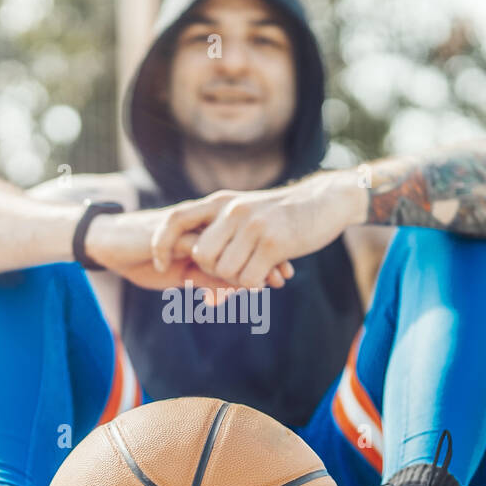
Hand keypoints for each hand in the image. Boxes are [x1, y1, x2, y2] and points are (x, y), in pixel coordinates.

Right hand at [84, 208, 292, 293]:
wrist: (109, 244)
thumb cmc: (144, 259)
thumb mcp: (181, 275)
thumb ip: (207, 279)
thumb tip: (234, 290)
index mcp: (206, 232)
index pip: (242, 242)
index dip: (263, 257)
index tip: (284, 275)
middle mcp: (200, 225)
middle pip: (239, 240)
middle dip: (262, 260)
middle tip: (281, 279)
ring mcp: (186, 227)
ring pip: (223, 246)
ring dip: (241, 267)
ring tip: (256, 287)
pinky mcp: (170, 233)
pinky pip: (197, 250)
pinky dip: (212, 270)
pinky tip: (222, 287)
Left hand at [149, 175, 364, 288]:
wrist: (325, 202)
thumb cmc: (282, 215)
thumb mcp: (246, 210)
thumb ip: (219, 228)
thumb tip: (191, 259)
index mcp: (221, 201)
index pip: (175, 219)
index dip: (161, 244)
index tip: (160, 265)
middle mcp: (233, 209)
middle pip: (201, 255)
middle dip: (214, 273)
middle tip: (235, 272)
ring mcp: (253, 225)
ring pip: (225, 270)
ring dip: (238, 280)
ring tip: (256, 272)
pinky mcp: (274, 243)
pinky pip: (249, 279)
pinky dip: (256, 285)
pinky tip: (271, 276)